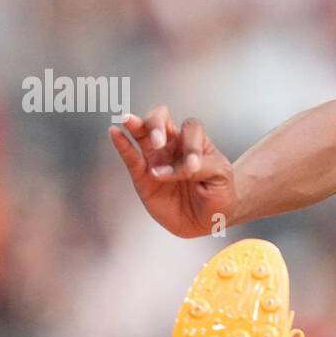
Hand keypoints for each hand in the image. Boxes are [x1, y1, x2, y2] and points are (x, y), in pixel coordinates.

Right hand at [108, 105, 236, 237]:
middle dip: (156, 124)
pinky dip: (122, 144)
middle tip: (158, 142)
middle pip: (160, 117)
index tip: (193, 167)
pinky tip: (115, 132)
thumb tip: (163, 170)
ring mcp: (156, 158)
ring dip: (136, 125)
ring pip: (142, 132)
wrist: (208, 219)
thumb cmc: (218, 193)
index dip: (191, 144)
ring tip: (128, 121)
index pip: (190, 129)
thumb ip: (201, 166)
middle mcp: (173, 144)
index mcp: (195, 141)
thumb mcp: (220, 176)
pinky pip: (130, 157)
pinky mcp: (142, 176)